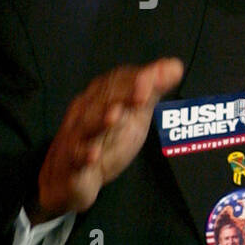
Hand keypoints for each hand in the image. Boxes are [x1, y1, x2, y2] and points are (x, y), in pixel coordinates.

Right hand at [31, 59, 183, 221]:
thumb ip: (152, 92)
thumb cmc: (106, 140)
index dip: (137, 78)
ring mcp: (77, 139)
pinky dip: (84, 155)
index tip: (160, 75)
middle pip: (102, 100)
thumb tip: (175, 65)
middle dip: (123, 95)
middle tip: (145, 94)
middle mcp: (86, 114)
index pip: (116, 81)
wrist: (69, 178)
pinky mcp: (73, 166)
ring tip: (115, 115)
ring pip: (86, 126)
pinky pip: (76, 158)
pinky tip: (94, 155)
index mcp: (100, 99)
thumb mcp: (133, 115)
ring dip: (100, 120)